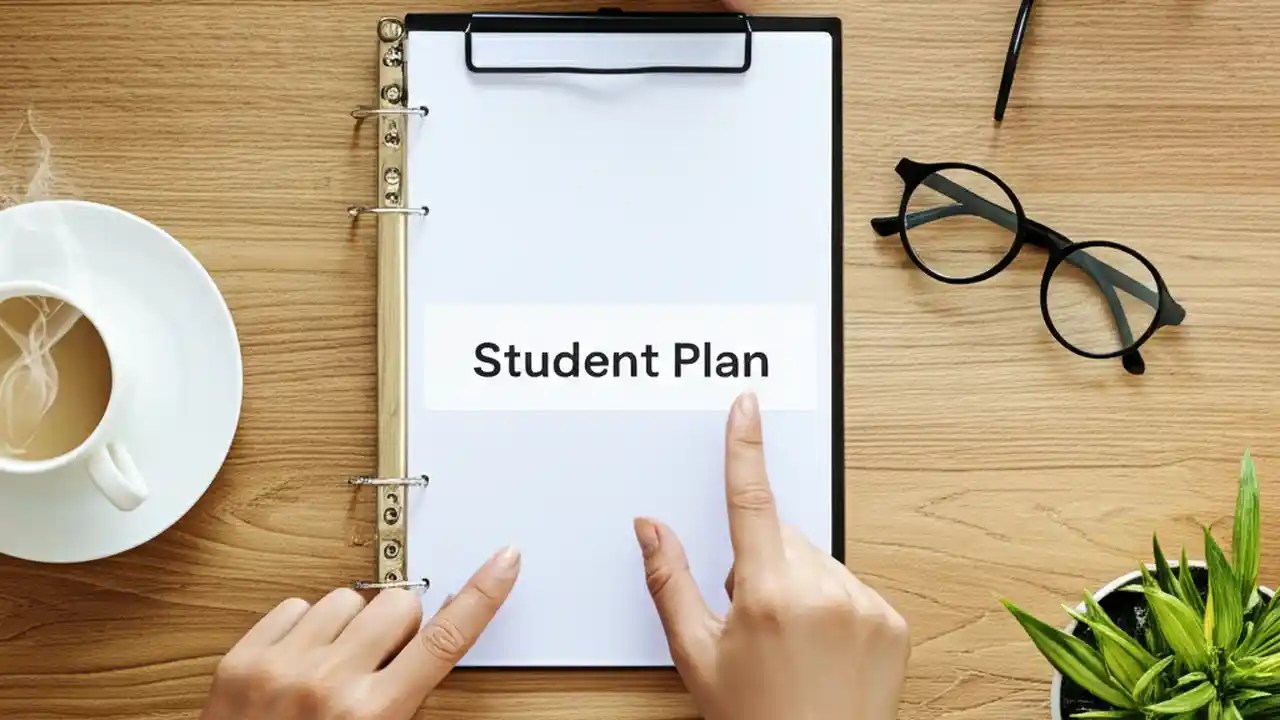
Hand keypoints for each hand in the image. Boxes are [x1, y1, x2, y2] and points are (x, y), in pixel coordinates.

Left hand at [201, 546, 520, 719]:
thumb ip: (406, 699)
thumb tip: (428, 646)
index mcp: (373, 716)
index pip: (444, 640)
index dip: (482, 596)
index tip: (504, 561)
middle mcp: (328, 687)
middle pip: (398, 605)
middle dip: (398, 627)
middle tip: (381, 662)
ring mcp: (281, 669)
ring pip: (346, 598)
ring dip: (348, 626)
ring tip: (332, 669)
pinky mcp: (242, 660)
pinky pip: (294, 606)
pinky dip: (303, 628)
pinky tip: (299, 664)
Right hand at [634, 393, 909, 719]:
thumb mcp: (696, 655)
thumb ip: (669, 581)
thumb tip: (650, 527)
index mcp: (769, 595)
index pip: (749, 501)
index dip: (744, 447)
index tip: (746, 406)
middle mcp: (823, 591)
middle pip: (781, 534)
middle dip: (760, 558)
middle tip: (752, 616)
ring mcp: (864, 604)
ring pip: (816, 558)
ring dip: (798, 580)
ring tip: (790, 640)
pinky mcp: (891, 619)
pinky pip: (850, 584)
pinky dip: (832, 602)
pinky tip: (821, 646)